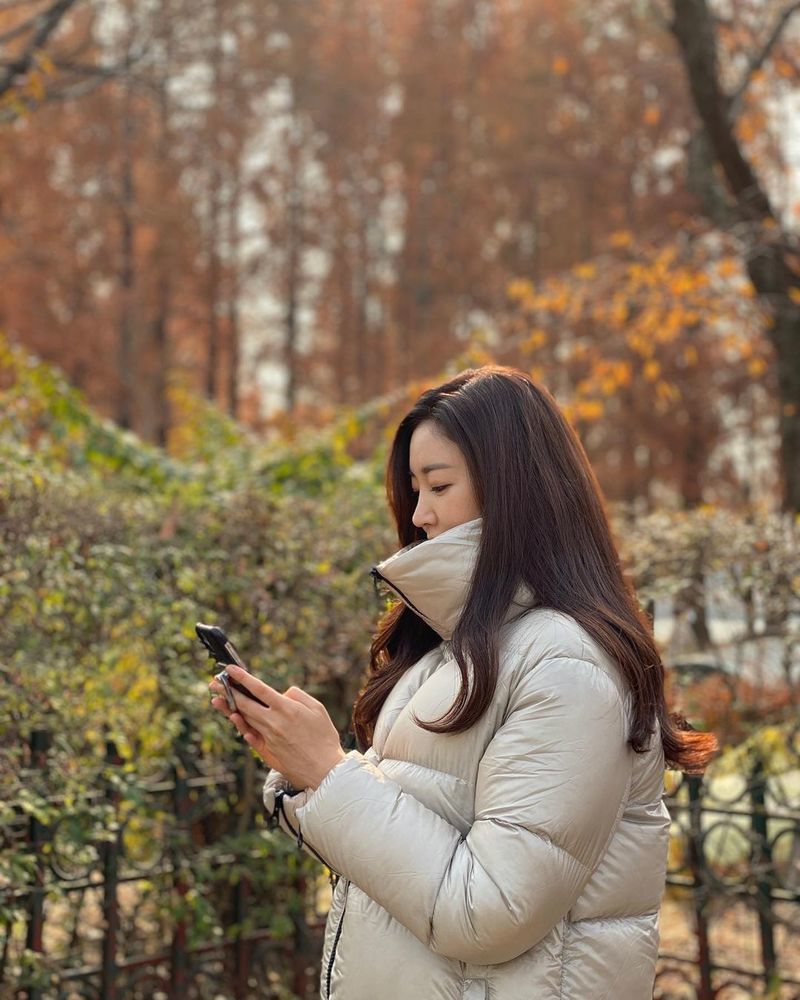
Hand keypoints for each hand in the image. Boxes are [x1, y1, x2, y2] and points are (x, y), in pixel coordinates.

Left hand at [209, 665, 346, 790]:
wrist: (324, 769)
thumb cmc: (324, 737)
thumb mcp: (317, 709)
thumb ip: (298, 696)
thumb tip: (282, 693)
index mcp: (286, 709)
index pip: (259, 689)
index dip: (243, 678)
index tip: (230, 669)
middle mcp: (273, 722)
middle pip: (245, 703)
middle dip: (228, 691)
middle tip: (214, 682)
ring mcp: (268, 737)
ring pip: (245, 719)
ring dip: (229, 708)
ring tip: (216, 699)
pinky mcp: (268, 750)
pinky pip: (250, 736)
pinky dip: (241, 726)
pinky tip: (233, 718)